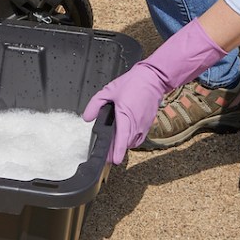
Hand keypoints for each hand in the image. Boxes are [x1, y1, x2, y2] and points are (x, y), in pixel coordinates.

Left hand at [82, 18, 226, 163]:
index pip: (121, 139)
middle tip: (105, 153)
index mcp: (126, 116)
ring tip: (113, 144)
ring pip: (132, 142)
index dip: (116, 152)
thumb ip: (95, 104)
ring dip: (123, 145)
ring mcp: (143, 126)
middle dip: (115, 150)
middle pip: (125, 144)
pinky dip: (131, 140)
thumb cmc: (133, 83)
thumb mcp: (109, 91)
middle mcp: (136, 124)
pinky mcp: (148, 125)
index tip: (112, 161)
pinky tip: (124, 136)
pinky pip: (138, 138)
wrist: (153, 78)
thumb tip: (87, 118)